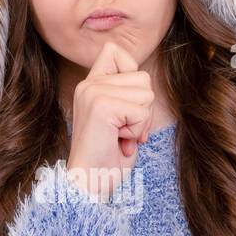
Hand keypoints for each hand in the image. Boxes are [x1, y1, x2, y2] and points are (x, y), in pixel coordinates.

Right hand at [65, 40, 155, 200]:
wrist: (90, 183)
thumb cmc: (108, 157)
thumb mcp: (119, 118)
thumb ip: (127, 95)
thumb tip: (146, 84)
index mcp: (90, 84)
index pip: (116, 51)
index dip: (132, 75)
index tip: (124, 106)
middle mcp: (89, 84)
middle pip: (143, 78)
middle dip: (142, 108)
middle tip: (123, 130)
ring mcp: (93, 93)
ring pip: (146, 94)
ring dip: (140, 122)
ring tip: (121, 136)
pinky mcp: (102, 106)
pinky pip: (142, 112)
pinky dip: (137, 131)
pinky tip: (120, 141)